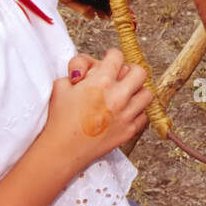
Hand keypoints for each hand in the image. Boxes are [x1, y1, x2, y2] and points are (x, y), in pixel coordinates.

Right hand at [46, 48, 150, 169]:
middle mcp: (118, 96)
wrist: (62, 150)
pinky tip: (125, 112)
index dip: (112, 55)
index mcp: (101, 82)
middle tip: (122, 74)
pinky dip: (137, 111)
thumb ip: (77, 71)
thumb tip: (87, 70)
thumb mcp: (61, 86)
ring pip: (147, 94)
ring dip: (137, 91)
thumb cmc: (59, 120)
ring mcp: (126, 114)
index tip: (110, 59)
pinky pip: (144, 115)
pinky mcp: (129, 131)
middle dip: (130, 70)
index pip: (117, 56)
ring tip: (126, 94)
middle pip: (140, 72)